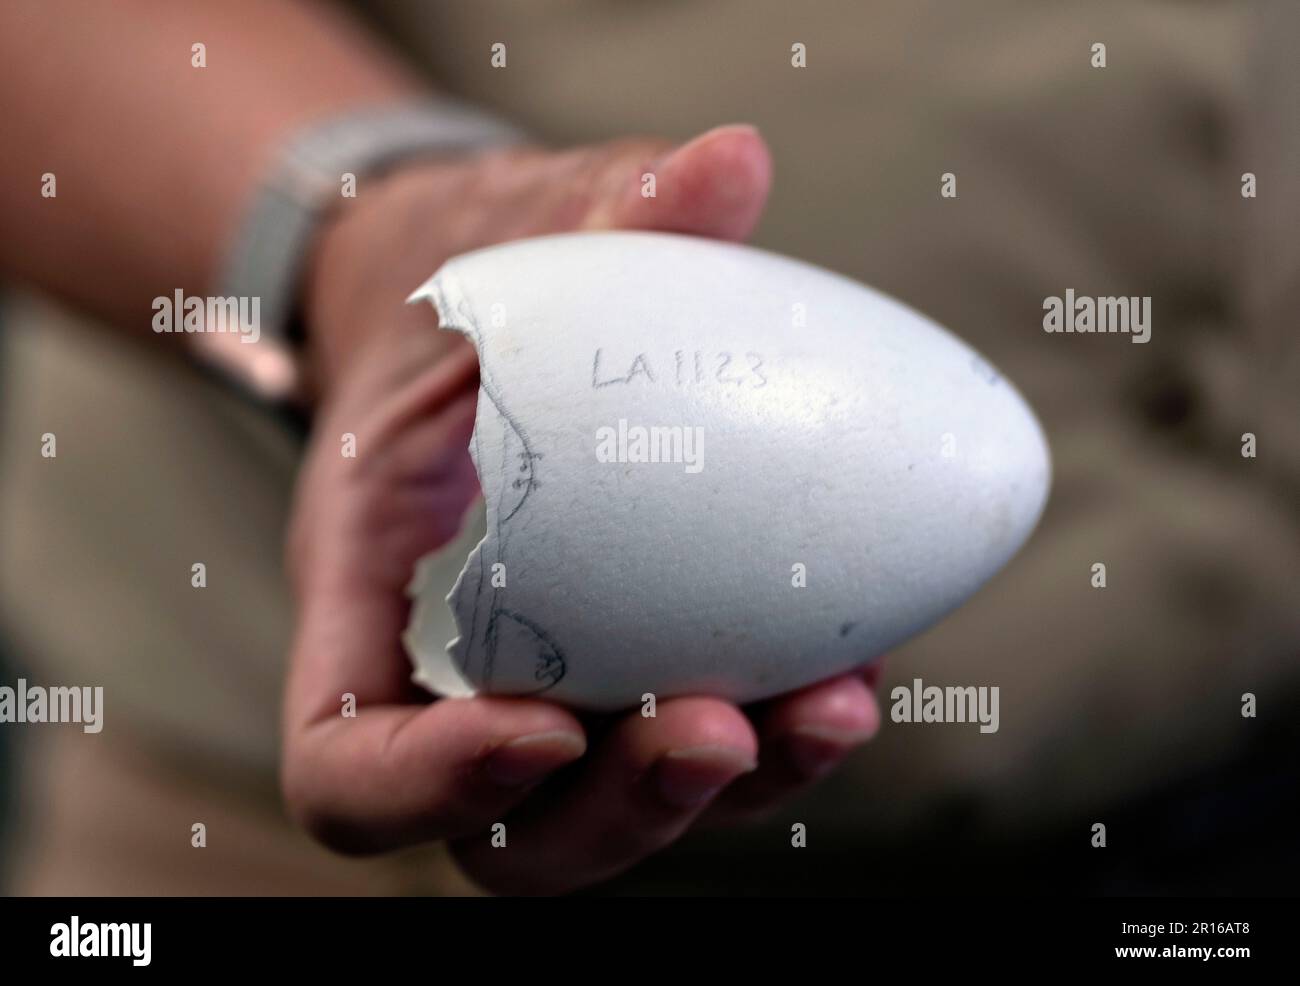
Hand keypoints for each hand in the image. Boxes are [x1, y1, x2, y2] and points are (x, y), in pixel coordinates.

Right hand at [281, 124, 883, 893]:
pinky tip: (863, 652)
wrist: (481, 344)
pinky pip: (715, 741)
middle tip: (716, 727)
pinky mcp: (651, 682)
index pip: (348, 765)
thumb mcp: (498, 254)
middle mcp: (462, 691)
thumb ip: (602, 213)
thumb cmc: (465, 308)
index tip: (537, 724)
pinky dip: (787, 720)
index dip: (426, 784)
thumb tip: (729, 161)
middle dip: (618, 809)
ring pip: (632, 811)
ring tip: (837, 701)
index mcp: (370, 616)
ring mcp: (564, 701)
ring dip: (740, 783)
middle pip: (514, 838)